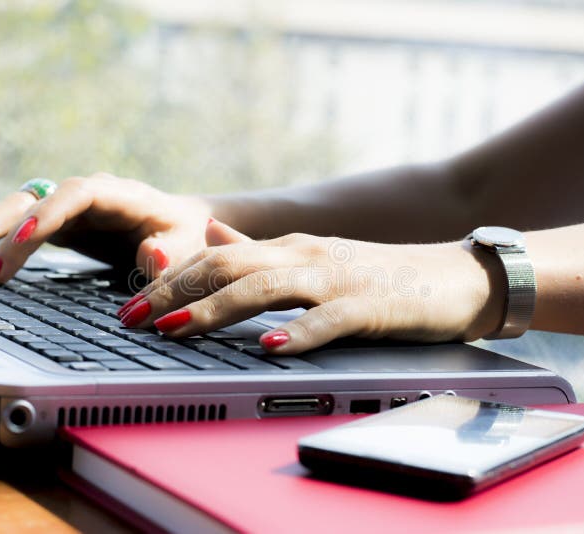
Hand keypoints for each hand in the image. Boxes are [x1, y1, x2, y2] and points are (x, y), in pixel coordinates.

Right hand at [0, 173, 213, 283]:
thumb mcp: (186, 246)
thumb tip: (152, 258)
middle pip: (38, 197)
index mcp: (121, 194)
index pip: (77, 194)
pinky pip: (20, 223)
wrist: (180, 227)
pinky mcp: (59, 222)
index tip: (21, 241)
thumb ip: (170, 254)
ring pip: (21, 207)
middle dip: (2, 220)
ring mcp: (70, 207)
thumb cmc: (185, 236)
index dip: (48, 214)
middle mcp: (88, 194)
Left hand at [118, 220, 505, 352]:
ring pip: (266, 287)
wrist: (454, 276)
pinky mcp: (370, 304)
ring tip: (177, 327)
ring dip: (217, 308)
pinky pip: (328, 319)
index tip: (129, 305)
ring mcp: (336, 279)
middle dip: (174, 293)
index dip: (169, 281)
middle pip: (227, 268)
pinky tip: (269, 346)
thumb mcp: (312, 261)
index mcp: (288, 249)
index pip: (215, 259)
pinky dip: (297, 332)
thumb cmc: (380, 276)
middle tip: (131, 319)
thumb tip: (213, 237)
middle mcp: (304, 257)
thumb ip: (262, 253)